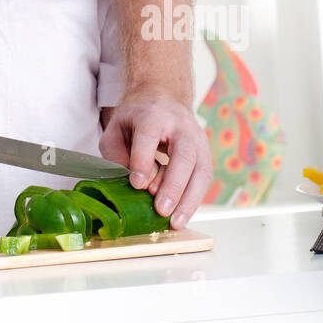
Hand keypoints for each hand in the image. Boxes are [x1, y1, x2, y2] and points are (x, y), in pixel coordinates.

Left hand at [99, 87, 213, 229]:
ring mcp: (197, 139)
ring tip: (175, 223)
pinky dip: (194, 201)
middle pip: (183, 154)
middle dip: (173, 184)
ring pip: (200, 170)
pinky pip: (203, 180)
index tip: (137, 184)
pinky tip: (182, 217)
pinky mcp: (205, 154)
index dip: (143, 160)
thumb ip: (117, 153)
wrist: (163, 99)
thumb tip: (133, 182)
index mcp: (153, 114)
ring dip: (188, 200)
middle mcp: (180, 126)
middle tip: (161, 209)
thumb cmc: (136, 119)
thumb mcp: (116, 129)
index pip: (149, 135)